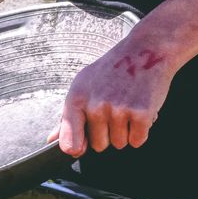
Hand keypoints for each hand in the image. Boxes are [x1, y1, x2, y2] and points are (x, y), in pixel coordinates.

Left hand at [46, 39, 176, 156]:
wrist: (145, 50)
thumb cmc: (112, 70)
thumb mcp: (83, 86)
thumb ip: (68, 117)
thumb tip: (51, 140)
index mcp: (76, 99)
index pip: (69, 141)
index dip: (76, 148)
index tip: (80, 148)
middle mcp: (95, 105)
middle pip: (98, 146)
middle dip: (108, 133)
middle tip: (114, 110)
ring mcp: (118, 109)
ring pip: (119, 143)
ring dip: (125, 131)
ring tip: (127, 106)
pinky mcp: (141, 113)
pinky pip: (137, 140)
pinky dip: (141, 131)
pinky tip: (139, 111)